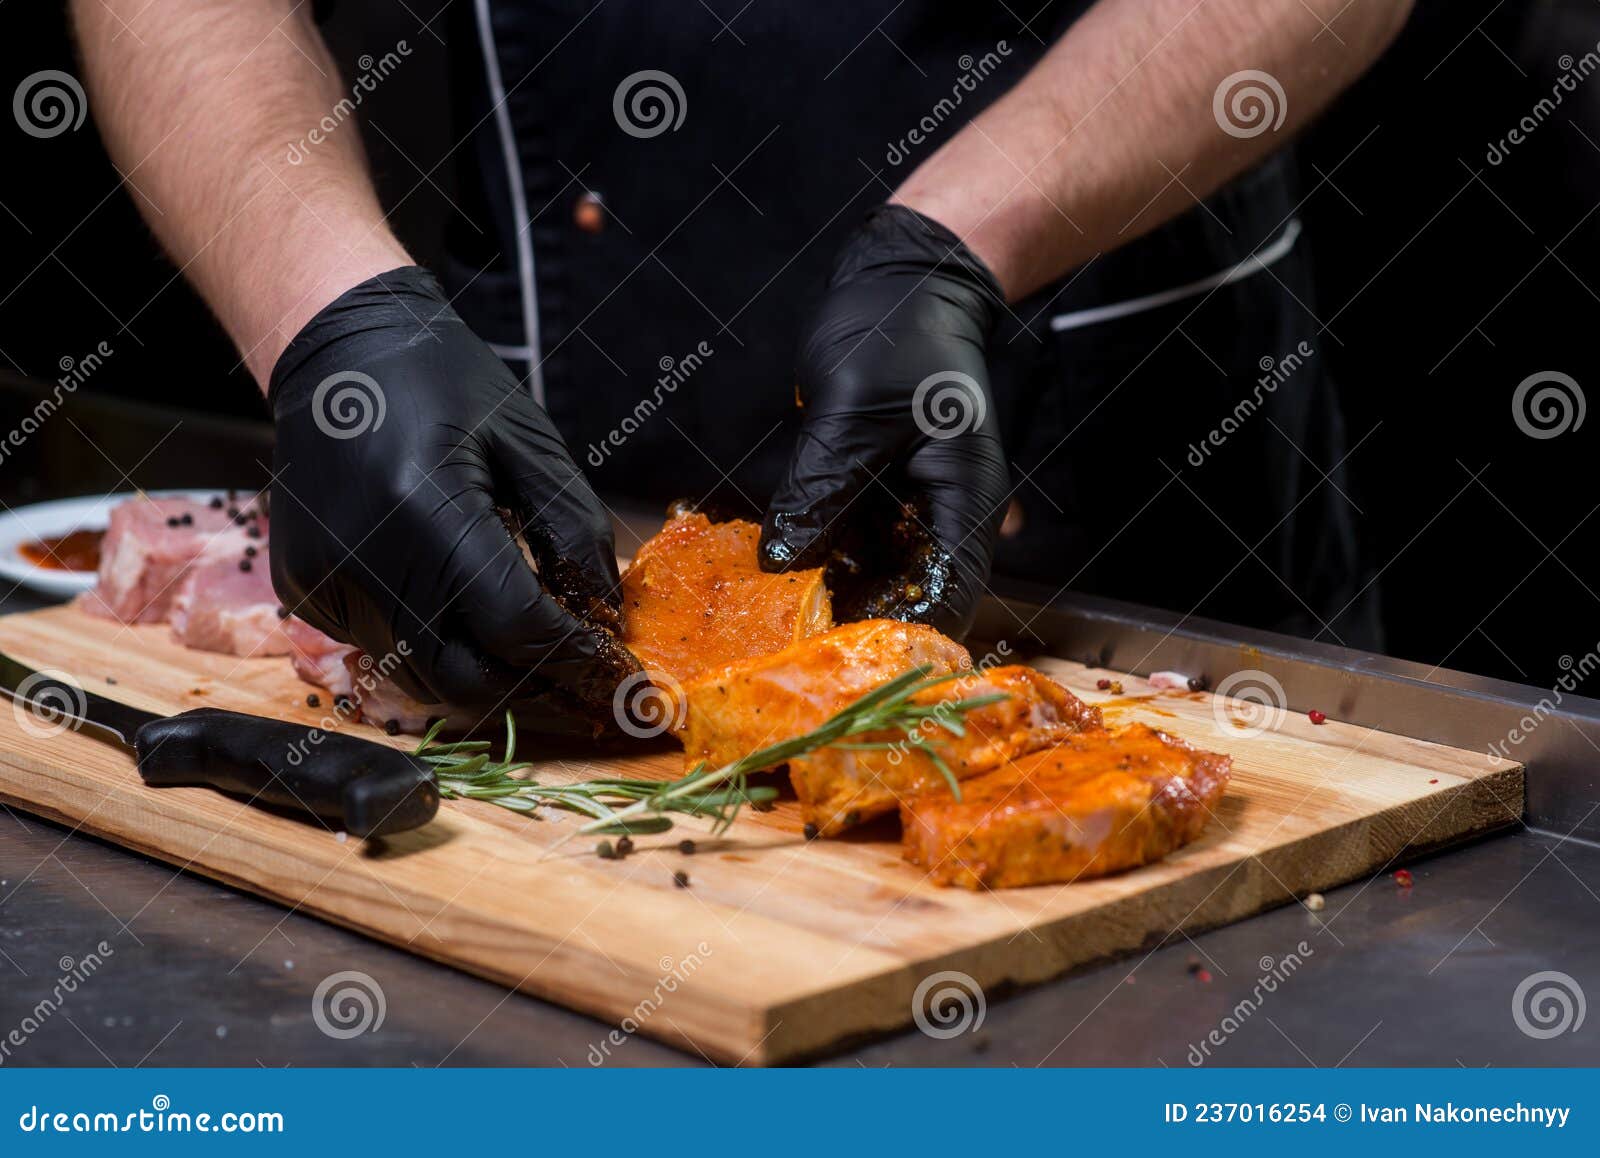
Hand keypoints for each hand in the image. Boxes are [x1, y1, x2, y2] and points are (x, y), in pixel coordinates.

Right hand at [268, 266, 624, 712]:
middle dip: (536, 689)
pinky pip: (385, 649)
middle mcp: (363, 557)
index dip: (574, 657)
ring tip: (535, 654)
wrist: (337, 350)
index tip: (617, 669)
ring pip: (424, 675)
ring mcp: (324, 581)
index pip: (515, 626)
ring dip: (487, 676)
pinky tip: (464, 609)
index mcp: (425, 508)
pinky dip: (437, 645)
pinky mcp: (303, 591)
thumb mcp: (531, 443)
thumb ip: (575, 534)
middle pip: (466, 677)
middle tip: (584, 683)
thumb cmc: (443, 381)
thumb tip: (606, 620)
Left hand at [760, 205, 1008, 637]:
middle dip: (858, 622)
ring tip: (775, 623)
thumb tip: (783, 562)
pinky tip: (776, 576)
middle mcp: (945, 514)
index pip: (950, 593)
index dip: (903, 632)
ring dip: (831, 595)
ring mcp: (910, 506)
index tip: (847, 658)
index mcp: (965, 498)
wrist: (901, 279)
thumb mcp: (853, 410)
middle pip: (909, 595)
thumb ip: (822, 486)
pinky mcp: (876, 494)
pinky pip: (849, 543)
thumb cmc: (897, 329)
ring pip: (874, 574)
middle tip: (793, 649)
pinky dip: (818, 559)